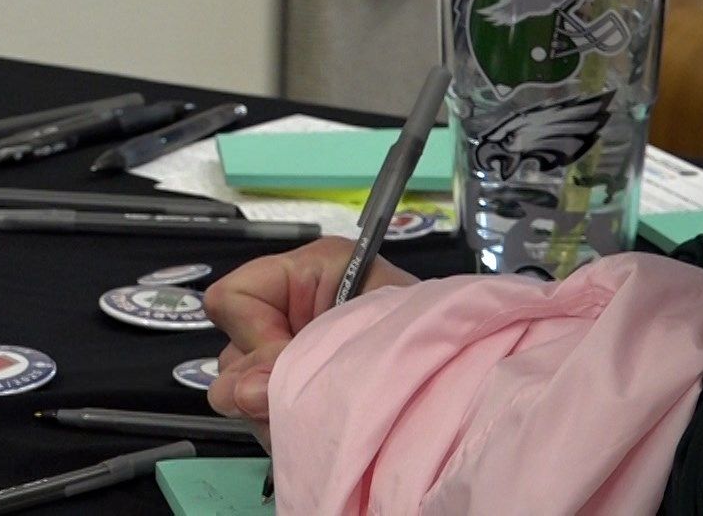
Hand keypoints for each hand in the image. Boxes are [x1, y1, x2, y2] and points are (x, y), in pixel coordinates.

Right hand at [203, 236, 418, 440]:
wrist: (473, 388)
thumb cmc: (433, 337)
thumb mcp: (368, 324)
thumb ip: (300, 356)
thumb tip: (240, 393)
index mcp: (306, 275)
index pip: (231, 299)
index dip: (253, 334)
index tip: (290, 362)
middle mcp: (290, 316)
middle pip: (229, 348)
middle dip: (262, 379)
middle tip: (306, 395)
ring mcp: (292, 363)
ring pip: (238, 390)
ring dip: (272, 408)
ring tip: (323, 411)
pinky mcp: (298, 401)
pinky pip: (261, 418)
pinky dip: (286, 427)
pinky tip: (320, 425)